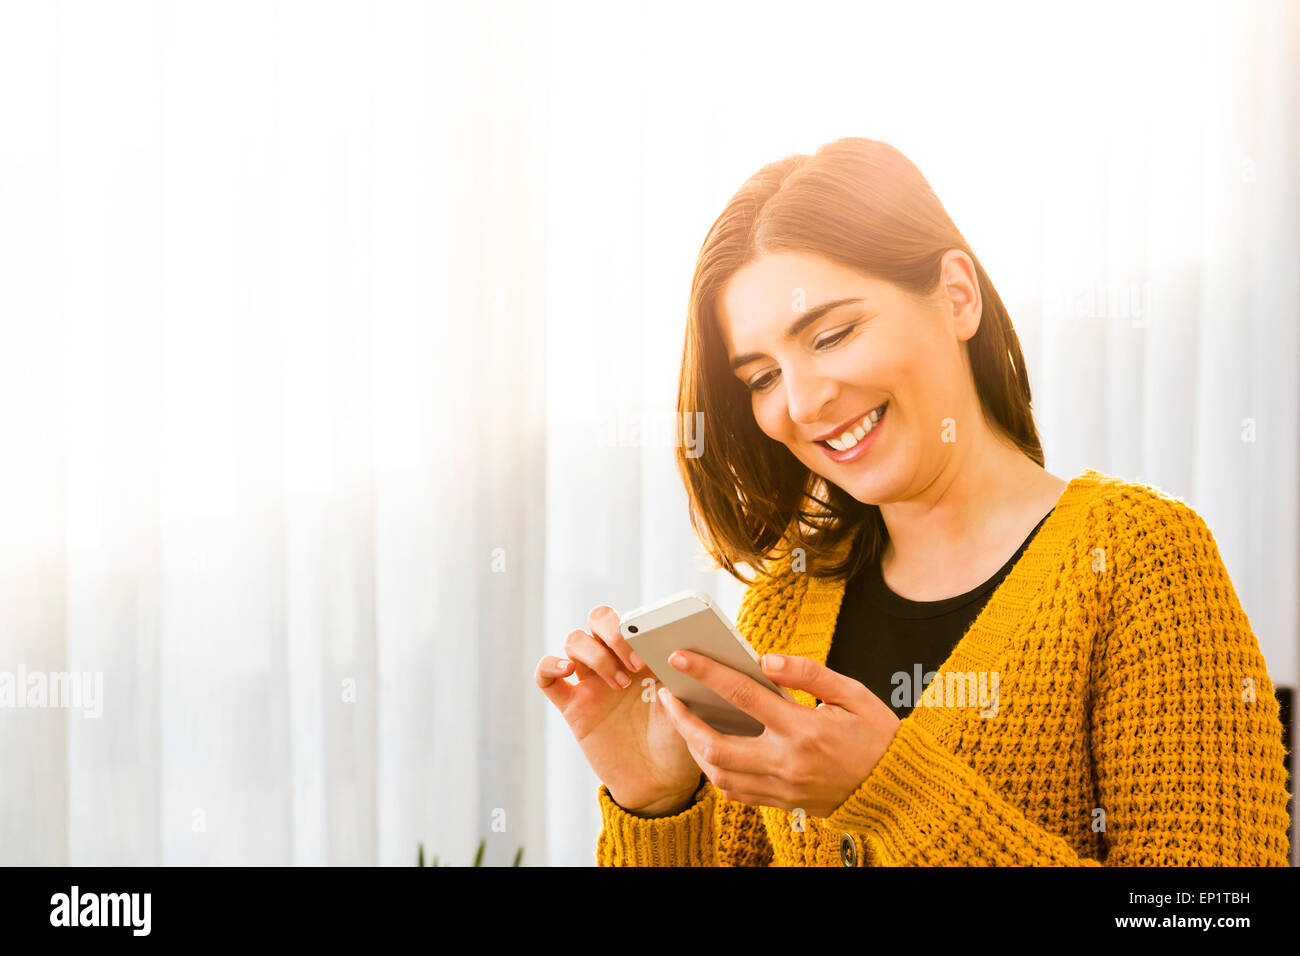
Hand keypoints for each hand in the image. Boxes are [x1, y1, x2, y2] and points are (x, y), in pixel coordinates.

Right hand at [535, 605, 703, 815]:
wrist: (660, 782)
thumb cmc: (678, 740)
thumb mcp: (686, 706)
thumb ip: (679, 679)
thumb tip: (677, 653)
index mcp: (643, 655)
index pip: (630, 619)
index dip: (636, 625)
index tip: (652, 649)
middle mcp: (615, 662)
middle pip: (598, 620)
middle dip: (612, 632)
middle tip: (634, 664)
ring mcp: (592, 683)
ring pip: (574, 641)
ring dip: (594, 655)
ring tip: (618, 684)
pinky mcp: (573, 707)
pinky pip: (546, 679)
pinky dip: (549, 666)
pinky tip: (566, 670)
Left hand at [655, 649, 900, 818]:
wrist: (899, 787)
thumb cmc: (877, 736)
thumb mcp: (853, 694)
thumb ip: (808, 673)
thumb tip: (766, 659)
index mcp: (804, 730)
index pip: (743, 695)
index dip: (707, 672)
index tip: (681, 656)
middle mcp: (788, 762)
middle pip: (716, 745)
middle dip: (683, 720)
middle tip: (667, 696)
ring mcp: (783, 787)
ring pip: (720, 775)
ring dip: (695, 747)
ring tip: (685, 721)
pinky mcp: (784, 803)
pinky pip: (737, 793)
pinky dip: (717, 772)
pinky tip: (711, 750)